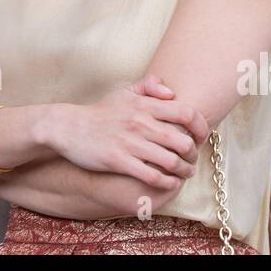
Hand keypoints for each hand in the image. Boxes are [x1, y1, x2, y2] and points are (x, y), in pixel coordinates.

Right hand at [43, 74, 210, 190]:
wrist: (69, 127)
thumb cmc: (100, 112)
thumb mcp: (123, 92)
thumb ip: (148, 87)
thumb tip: (171, 93)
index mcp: (144, 105)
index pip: (187, 113)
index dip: (201, 127)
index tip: (201, 137)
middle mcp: (140, 122)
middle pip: (183, 141)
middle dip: (194, 154)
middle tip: (192, 159)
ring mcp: (130, 142)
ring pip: (171, 161)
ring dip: (183, 171)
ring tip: (184, 174)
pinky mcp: (119, 161)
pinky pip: (152, 176)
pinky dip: (166, 183)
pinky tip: (168, 183)